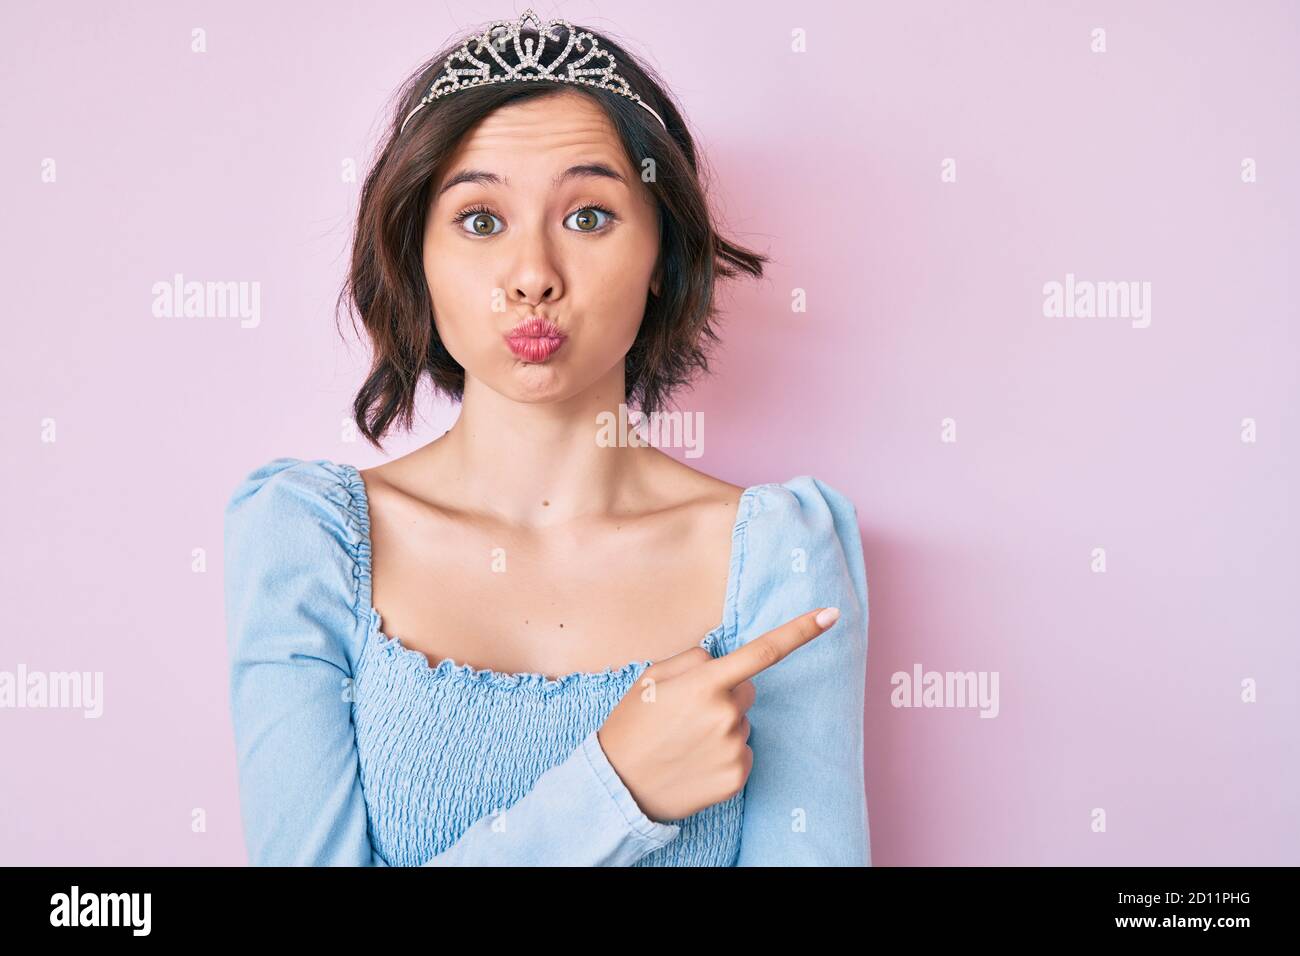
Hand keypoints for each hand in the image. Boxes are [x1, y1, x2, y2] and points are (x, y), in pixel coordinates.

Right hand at [596, 606, 840, 822]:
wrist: (618, 786)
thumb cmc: (633, 725)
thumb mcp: (652, 677)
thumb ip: (693, 659)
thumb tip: (722, 658)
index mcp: (705, 683)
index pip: (763, 651)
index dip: (801, 631)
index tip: (831, 616)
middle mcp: (726, 714)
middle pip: (747, 690)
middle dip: (726, 695)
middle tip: (687, 714)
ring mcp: (734, 747)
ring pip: (744, 723)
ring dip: (723, 727)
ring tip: (686, 741)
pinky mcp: (738, 776)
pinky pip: (744, 752)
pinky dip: (725, 755)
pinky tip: (696, 762)